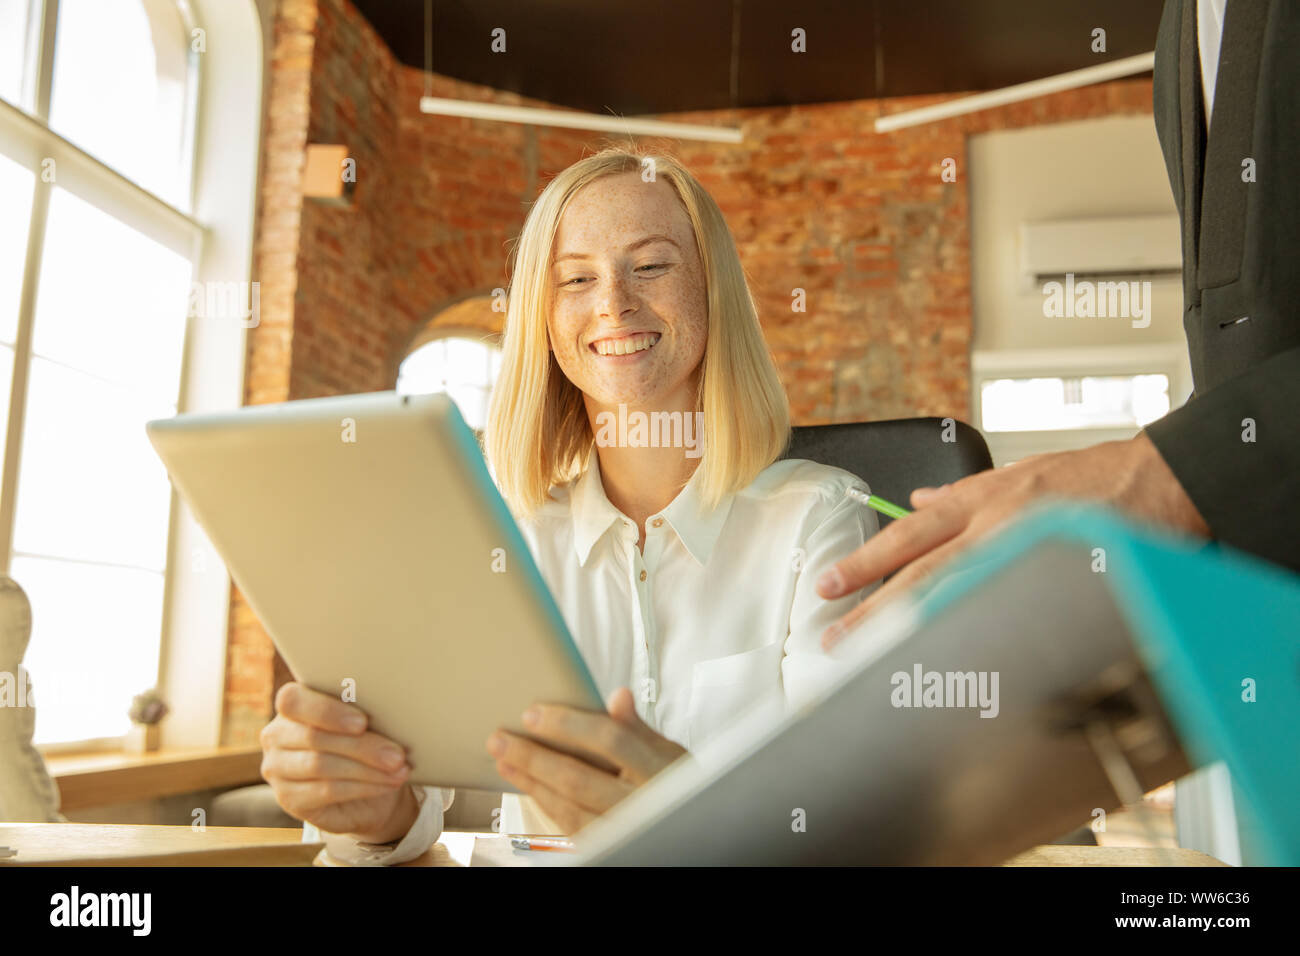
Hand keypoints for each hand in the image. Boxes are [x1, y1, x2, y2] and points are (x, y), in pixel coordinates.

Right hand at [261, 682, 419, 842]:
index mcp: (293, 704)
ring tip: (399, 769)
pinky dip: (363, 786)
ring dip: (367, 768)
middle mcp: (276, 734)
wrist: (368, 793)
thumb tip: (390, 708)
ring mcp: (277, 768)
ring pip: (320, 765)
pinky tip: (387, 783)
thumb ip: (364, 711)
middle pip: (314, 736)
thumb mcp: (367, 723)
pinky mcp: (288, 798)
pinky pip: (326, 790)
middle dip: (361, 745)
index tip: (362, 722)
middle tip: (397, 754)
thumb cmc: (367, 743)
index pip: (293, 700)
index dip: (327, 711)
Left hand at [486, 686, 686, 833]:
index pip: (610, 740)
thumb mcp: (670, 752)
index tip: (533, 713)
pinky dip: (545, 804)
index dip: (569, 725)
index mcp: (658, 769)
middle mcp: (640, 802)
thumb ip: (639, 728)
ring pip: (568, 807)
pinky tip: (528, 786)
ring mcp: (623, 829)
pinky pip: (570, 827)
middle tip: (500, 739)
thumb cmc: (676, 783)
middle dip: (534, 756)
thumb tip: (618, 696)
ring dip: (531, 782)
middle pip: (578, 777)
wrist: (695, 830)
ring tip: (504, 760)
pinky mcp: (609, 846)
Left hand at [816, 432, 1210, 648]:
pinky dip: (977, 642)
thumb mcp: (1018, 472)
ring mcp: (1027, 557)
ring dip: (912, 631)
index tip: (829, 584)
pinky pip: (1009, 617)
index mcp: (984, 498)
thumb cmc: (1093, 477)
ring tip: (877, 661)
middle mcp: (996, 526)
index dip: (867, 562)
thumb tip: (918, 500)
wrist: (1163, 480)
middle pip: (922, 573)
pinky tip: (953, 668)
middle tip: (835, 637)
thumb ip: (964, 494)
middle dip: (874, 609)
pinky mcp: (1059, 582)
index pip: (910, 534)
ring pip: (957, 599)